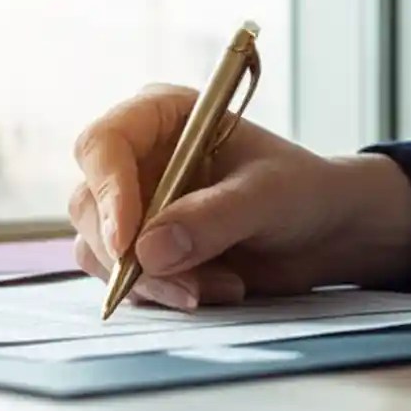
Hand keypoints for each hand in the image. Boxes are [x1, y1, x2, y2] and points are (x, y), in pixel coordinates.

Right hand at [67, 84, 410, 310]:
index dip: (108, 192)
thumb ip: (213, 218)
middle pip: (89, 204)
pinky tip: (216, 288)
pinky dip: (164, 294)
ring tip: (224, 285)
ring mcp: (132, 205)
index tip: (128, 243)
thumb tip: (149, 250)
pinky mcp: (139, 248)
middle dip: (133, 255)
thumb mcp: (268, 197)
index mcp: (160, 116)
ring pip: (100, 250)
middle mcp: (136, 157)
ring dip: (155, 282)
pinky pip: (123, 279)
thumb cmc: (300, 191)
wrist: (322, 231)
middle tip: (190, 286)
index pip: (103, 144)